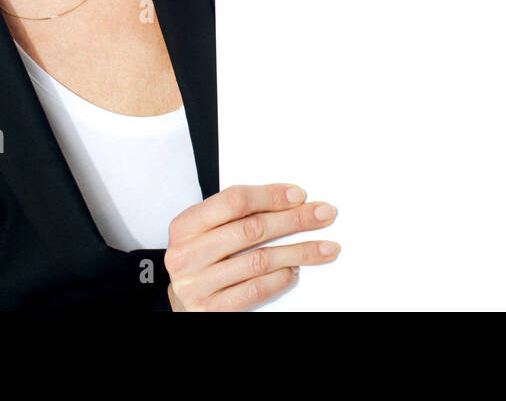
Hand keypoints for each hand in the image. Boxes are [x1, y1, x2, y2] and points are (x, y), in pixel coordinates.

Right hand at [164, 183, 339, 310]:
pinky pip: (255, 290)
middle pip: (251, 230)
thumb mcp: (207, 230)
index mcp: (185, 226)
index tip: (299, 195)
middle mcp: (187, 255)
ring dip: (298, 252)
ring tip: (323, 248)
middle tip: (323, 215)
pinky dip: (280, 279)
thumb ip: (237, 215)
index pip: (234, 201)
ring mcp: (198, 285)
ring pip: (259, 261)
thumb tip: (290, 202)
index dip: (270, 195)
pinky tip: (295, 270)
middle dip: (294, 220)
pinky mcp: (211, 310)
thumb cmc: (201, 257)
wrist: (182, 299)